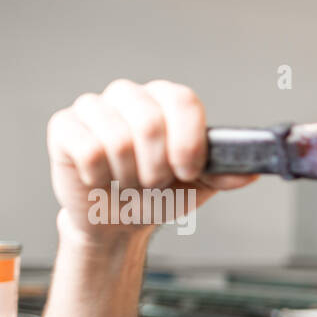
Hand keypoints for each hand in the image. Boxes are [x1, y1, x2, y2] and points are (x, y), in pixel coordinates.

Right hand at [46, 78, 255, 245]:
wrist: (119, 221)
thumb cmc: (158, 195)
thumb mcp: (198, 185)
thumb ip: (224, 174)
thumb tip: (252, 172)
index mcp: (166, 101)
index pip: (182, 100)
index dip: (187, 140)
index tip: (188, 170)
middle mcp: (130, 96)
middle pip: (150, 121)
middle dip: (157, 167)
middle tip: (155, 183)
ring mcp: (94, 107)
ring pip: (118, 138)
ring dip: (129, 176)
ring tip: (129, 183)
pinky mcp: (64, 126)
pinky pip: (88, 150)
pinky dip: (100, 177)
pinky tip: (101, 179)